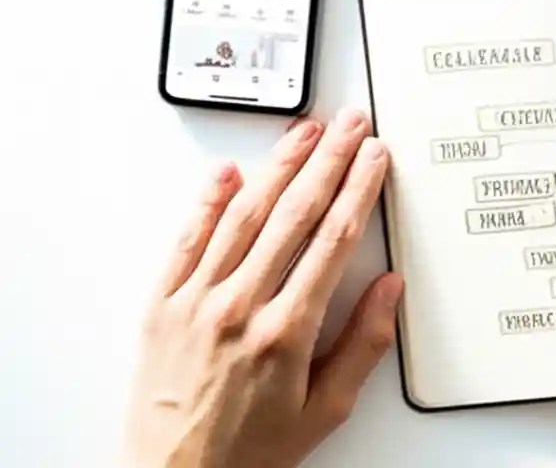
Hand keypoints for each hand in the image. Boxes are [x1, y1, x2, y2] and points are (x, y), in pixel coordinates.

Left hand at [122, 109, 400, 467]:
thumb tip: (388, 290)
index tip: (374, 159)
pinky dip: (208, 203)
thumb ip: (363, 345)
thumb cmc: (249, 452)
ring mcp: (195, 302)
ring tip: (304, 132)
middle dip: (329, 161)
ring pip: (243, 216)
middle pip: (294, 214)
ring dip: (278, 167)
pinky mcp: (161, 305)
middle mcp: (239, 307)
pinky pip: (187, 241)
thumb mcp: (325, 411)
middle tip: (350, 126)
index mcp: (286, 331)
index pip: (332, 240)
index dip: (358, 190)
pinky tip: (228, 174)